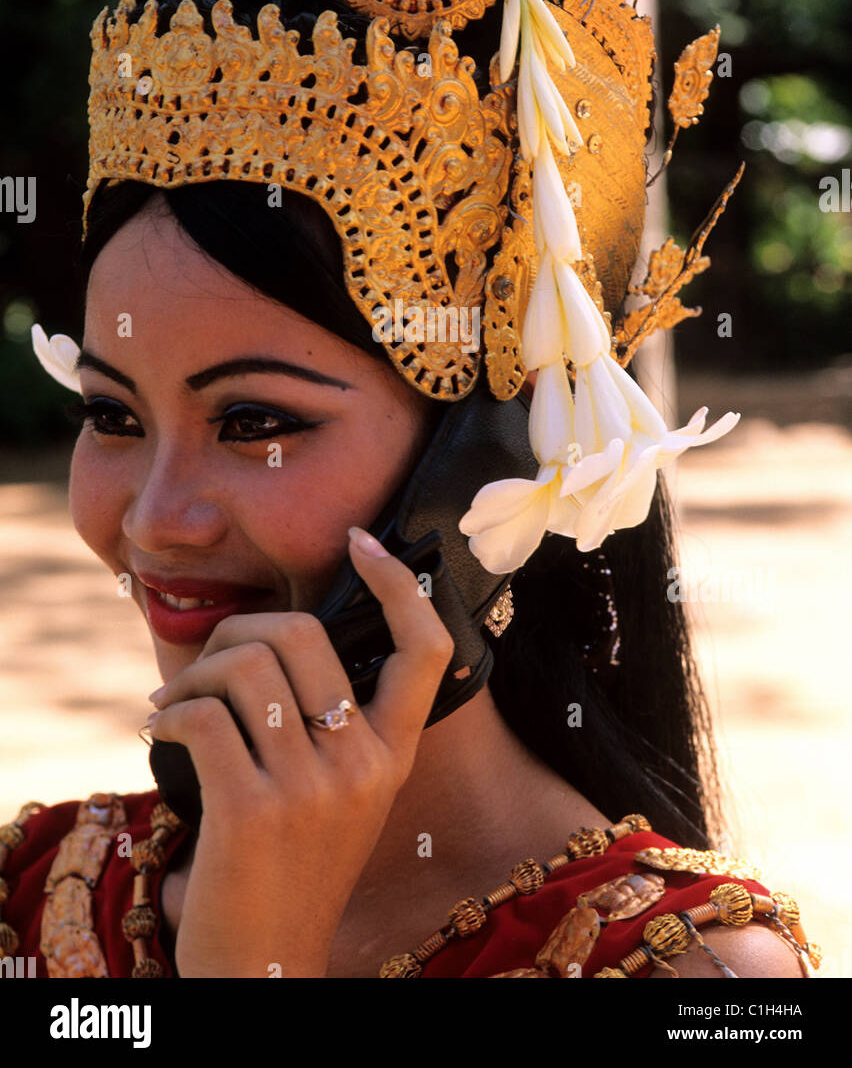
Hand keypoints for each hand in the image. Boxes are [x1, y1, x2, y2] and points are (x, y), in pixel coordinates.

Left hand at [146, 527, 453, 977]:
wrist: (265, 964)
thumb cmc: (290, 869)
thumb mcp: (338, 797)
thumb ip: (326, 724)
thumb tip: (266, 639)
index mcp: (392, 756)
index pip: (426, 649)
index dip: (399, 584)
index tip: (362, 543)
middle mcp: (364, 765)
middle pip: (303, 635)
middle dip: (238, 630)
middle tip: (204, 664)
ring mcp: (313, 790)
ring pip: (244, 668)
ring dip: (191, 676)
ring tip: (170, 706)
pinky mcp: (254, 812)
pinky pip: (201, 718)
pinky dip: (166, 715)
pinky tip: (158, 733)